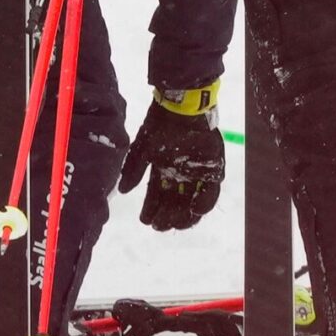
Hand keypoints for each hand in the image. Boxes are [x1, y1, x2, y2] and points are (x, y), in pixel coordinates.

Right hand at [115, 86, 224, 231]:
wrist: (182, 108)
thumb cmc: (161, 126)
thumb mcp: (142, 148)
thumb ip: (133, 170)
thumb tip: (122, 191)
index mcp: (164, 169)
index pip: (158, 195)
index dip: (152, 209)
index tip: (145, 221)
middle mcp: (181, 174)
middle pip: (175, 202)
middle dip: (167, 216)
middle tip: (159, 226)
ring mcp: (197, 173)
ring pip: (191, 201)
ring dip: (184, 215)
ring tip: (174, 225)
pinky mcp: (213, 169)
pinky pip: (210, 192)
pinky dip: (204, 203)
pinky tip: (194, 211)